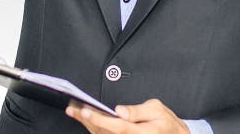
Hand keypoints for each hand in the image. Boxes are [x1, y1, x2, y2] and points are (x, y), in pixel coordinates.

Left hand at [66, 99, 189, 133]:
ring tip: (74, 110)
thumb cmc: (166, 123)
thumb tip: (120, 110)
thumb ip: (138, 110)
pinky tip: (84, 119)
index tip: (86, 111)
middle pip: (104, 132)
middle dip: (86, 120)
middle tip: (73, 108)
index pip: (117, 126)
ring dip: (86, 124)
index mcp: (141, 132)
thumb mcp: (157, 109)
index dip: (100, 119)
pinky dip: (93, 128)